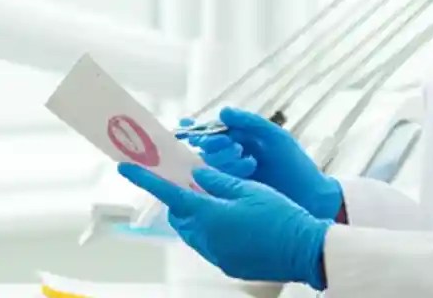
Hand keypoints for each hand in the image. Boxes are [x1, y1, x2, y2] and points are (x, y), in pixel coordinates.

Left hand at [119, 163, 329, 288]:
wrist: (307, 251)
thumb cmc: (281, 216)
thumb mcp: (249, 190)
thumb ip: (217, 181)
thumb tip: (196, 174)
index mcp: (209, 215)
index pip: (169, 194)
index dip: (145, 180)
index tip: (125, 168)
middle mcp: (206, 238)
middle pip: (179, 216)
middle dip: (179, 199)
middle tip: (191, 183)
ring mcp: (216, 254)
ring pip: (192, 231)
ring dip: (196, 215)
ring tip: (217, 201)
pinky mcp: (226, 264)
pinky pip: (208, 244)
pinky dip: (211, 230)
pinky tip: (232, 220)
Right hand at [184, 108, 342, 220]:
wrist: (310, 198)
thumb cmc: (294, 164)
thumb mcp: (275, 137)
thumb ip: (250, 122)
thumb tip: (222, 112)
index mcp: (239, 139)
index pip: (212, 130)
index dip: (198, 127)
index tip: (188, 125)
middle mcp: (230, 155)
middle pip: (207, 147)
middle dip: (214, 144)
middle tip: (233, 146)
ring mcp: (230, 175)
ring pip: (211, 163)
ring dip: (225, 158)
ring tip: (250, 161)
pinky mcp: (232, 191)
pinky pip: (218, 180)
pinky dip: (230, 171)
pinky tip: (249, 169)